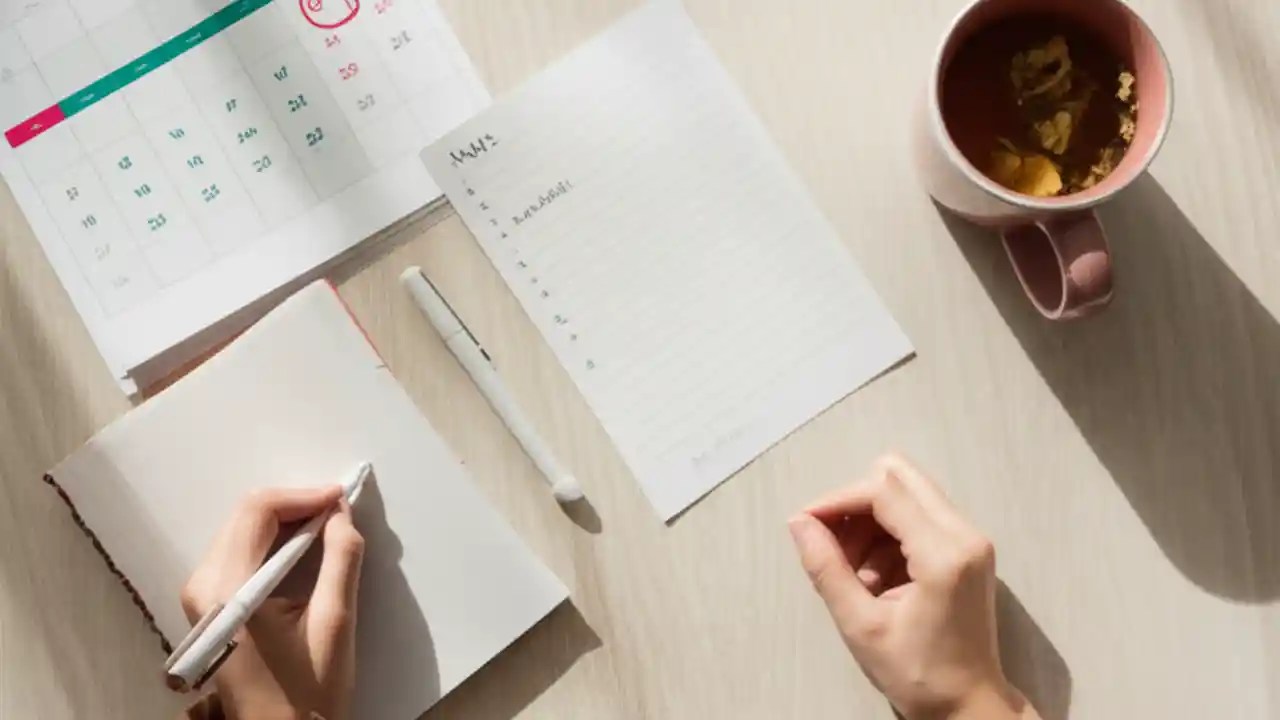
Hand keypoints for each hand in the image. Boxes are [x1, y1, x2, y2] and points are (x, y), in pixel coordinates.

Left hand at [179, 486, 365, 719]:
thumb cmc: (306, 692)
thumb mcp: (334, 623)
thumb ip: (341, 560)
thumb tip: (341, 513)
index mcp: (227, 590)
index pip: (257, 512)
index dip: (303, 496)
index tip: (342, 499)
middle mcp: (203, 586)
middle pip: (246, 517)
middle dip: (295, 505)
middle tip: (339, 511)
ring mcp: (202, 596)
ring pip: (242, 531)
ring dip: (285, 521)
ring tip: (327, 526)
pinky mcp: (211, 606)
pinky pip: (240, 552)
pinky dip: (273, 541)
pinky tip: (303, 547)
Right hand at [789, 454, 1039, 719]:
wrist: (969, 704)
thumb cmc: (918, 673)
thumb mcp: (861, 625)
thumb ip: (827, 569)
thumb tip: (798, 523)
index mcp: (945, 554)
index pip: (884, 491)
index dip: (838, 500)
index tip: (807, 524)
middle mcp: (966, 534)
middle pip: (899, 476)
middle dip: (856, 504)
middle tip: (832, 544)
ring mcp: (971, 539)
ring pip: (908, 493)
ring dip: (870, 520)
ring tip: (853, 572)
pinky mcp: (968, 548)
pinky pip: (919, 515)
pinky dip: (888, 533)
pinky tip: (874, 575)